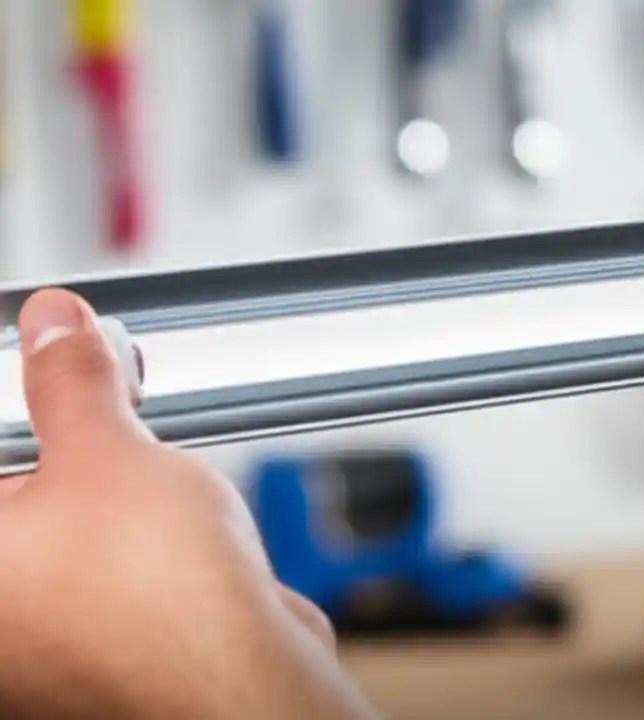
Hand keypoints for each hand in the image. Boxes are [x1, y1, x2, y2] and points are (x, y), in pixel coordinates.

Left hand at [0, 289, 376, 718]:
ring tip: (151, 488)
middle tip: (109, 421)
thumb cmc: (162, 602)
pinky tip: (173, 538)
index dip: (19, 406)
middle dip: (66, 449)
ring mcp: (36, 648)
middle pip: (19, 495)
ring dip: (107, 499)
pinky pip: (103, 578)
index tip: (53, 369)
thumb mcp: (108, 450)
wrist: (244, 684)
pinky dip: (134, 548)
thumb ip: (68, 381)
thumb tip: (52, 326)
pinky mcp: (94, 660)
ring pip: (63, 537)